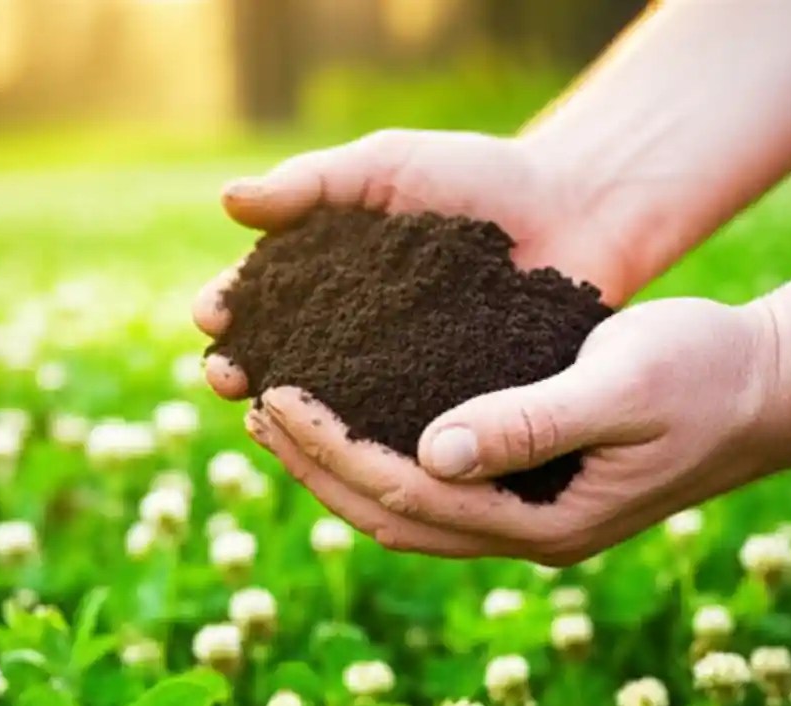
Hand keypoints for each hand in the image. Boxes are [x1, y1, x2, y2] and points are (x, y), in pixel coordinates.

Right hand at [193, 129, 664, 398]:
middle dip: (246, 369)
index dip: (232, 308)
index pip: (263, 298)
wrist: (576, 210)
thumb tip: (229, 201)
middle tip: (226, 378)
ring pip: (332, 408)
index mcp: (328, 274)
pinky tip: (345, 454)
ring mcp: (398, 375)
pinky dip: (369, 444)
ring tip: (268, 421)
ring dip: (294, 421)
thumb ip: (314, 181)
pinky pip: (399, 431)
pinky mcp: (448, 408)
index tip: (215, 315)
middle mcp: (354, 332)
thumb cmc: (480, 175)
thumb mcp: (390, 165)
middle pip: (283, 360)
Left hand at [243, 298, 778, 564]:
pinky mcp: (533, 483)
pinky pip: (437, 483)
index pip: (408, 493)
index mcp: (545, 521)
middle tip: (254, 406)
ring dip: (339, 467)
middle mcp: (526, 531)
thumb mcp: (623, 384)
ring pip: (408, 507)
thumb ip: (532, 420)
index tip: (276, 394)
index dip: (332, 448)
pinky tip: (356, 412)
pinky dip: (384, 454)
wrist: (767, 384)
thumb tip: (432, 451)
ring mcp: (530, 513)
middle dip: (315, 466)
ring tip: (282, 416)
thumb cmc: (705, 374)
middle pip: (391, 513)